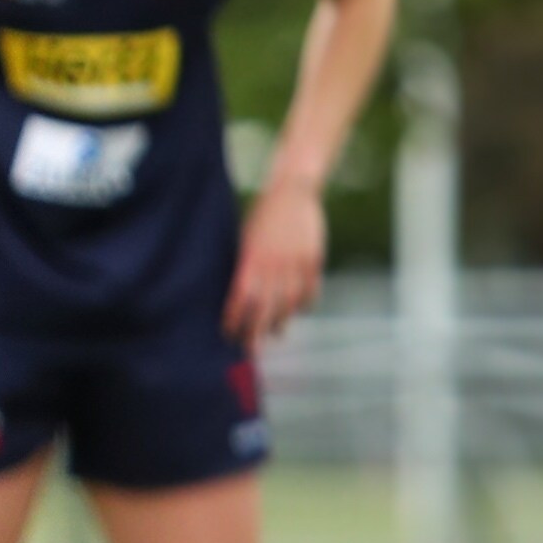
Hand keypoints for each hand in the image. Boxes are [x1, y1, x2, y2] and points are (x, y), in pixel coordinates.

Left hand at [229, 176, 328, 342]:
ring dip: (280, 322)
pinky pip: (309, 292)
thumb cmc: (263, 215)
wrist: (292, 191)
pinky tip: (296, 311)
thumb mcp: (246, 238)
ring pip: (288, 305)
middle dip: (255, 333)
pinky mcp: (313, 261)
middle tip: (250, 351)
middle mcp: (273, 266)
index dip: (234, 319)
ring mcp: (295, 265)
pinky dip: (303, 305)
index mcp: (251, 259)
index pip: (240, 299)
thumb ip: (245, 266)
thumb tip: (241, 297)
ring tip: (275, 333)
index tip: (228, 333)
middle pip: (263, 309)